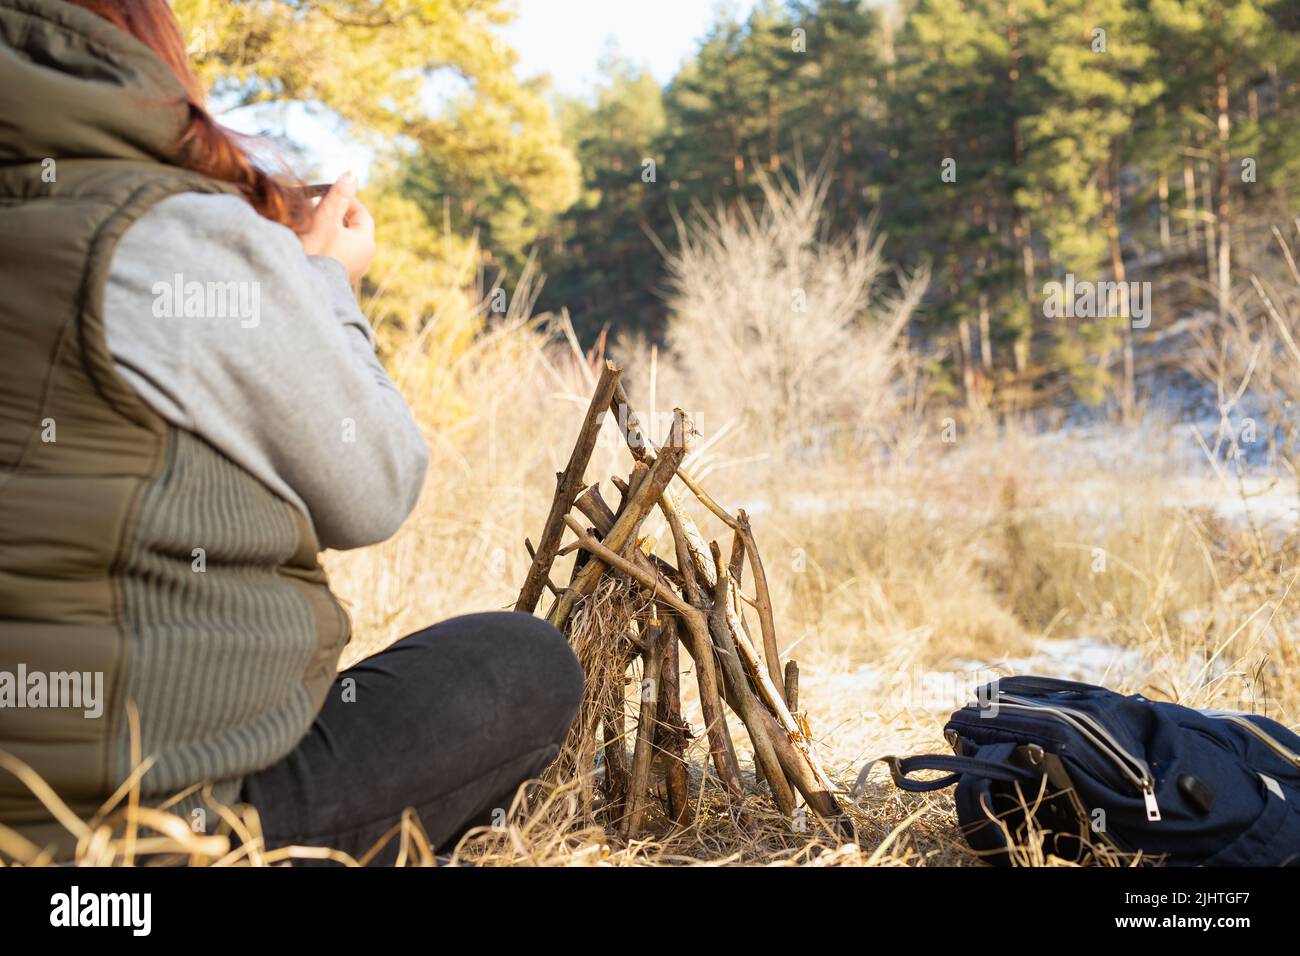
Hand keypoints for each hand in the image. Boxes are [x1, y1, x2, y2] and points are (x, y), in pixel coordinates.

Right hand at [299, 171, 374, 285]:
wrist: (303, 288)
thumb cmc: (316, 251)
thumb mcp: (327, 218)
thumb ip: (339, 195)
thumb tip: (352, 173)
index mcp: (366, 243)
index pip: (361, 214)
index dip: (346, 200)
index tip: (329, 194)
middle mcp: (364, 258)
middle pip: (352, 227)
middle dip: (335, 214)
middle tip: (316, 207)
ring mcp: (353, 270)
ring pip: (343, 241)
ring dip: (329, 229)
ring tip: (311, 222)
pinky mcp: (339, 278)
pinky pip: (336, 254)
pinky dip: (326, 244)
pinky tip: (310, 241)